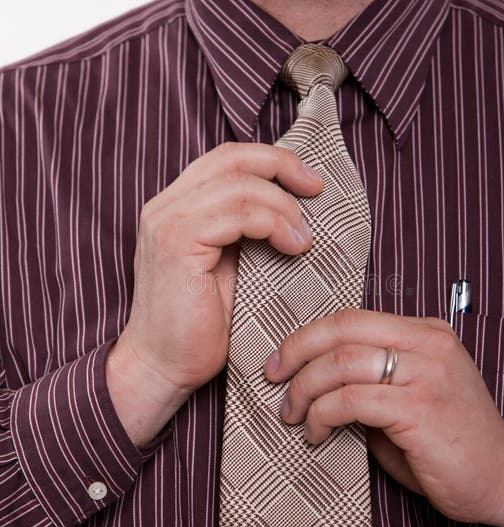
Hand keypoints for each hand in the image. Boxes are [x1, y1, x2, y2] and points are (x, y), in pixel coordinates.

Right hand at [107, 142, 322, 445]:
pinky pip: (236, 215)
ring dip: (282, 206)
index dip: (271, 160)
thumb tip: (293, 208)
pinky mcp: (176, 245)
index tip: (308, 182)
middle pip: (231, 157)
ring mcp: (167, 223)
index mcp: (176, 206)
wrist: (164, 368)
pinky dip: (273, 224)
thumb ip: (245, 231)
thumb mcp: (229, 266)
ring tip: (304, 238)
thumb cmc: (200, 327)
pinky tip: (292, 247)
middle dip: (282, 166)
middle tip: (316, 189)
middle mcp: (165, 207)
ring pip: (238, 185)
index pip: (226, 158)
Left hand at [264, 309, 503, 526]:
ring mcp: (428, 373)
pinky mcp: (421, 408)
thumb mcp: (408, 398)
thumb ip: (369, 381)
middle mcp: (429, 344)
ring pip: (342, 363)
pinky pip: (351, 400)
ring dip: (305, 390)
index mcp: (426, 333)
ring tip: (293, 415)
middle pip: (343, 329)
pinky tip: (315, 433)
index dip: (308, 336)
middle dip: (296, 352)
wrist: (503, 479)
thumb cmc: (448, 443)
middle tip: (274, 380)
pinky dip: (322, 415)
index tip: (281, 361)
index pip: (353, 318)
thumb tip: (311, 380)